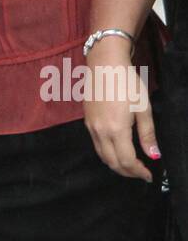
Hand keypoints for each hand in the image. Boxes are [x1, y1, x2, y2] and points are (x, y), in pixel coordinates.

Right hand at [83, 41, 158, 181]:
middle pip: (112, 163)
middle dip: (127, 172)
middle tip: (140, 173)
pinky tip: (117, 149)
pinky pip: (96, 146)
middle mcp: (100, 132)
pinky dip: (107, 154)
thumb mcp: (143, 108)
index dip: (138, 172)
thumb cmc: (127, 83)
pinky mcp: (86, 121)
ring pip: (102, 156)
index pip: (127, 161)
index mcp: (116, 130)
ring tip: (130, 165)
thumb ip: (147, 134)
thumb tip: (154, 155)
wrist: (104, 64)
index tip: (149, 175)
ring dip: (116, 165)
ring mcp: (91, 127)